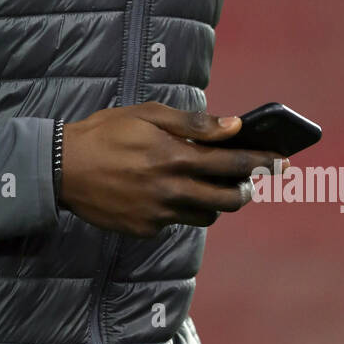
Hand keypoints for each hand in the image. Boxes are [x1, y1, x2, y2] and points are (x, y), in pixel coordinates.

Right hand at [58, 103, 287, 234]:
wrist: (60, 169)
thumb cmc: (105, 132)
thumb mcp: (148, 114)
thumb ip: (194, 123)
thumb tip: (234, 126)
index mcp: (175, 157)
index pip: (234, 165)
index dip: (263, 164)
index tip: (283, 162)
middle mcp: (172, 190)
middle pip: (230, 199)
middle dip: (247, 189)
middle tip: (252, 181)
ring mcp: (158, 214)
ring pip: (206, 215)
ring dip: (215, 201)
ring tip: (209, 184)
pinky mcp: (145, 229)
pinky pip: (176, 221)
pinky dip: (180, 207)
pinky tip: (164, 191)